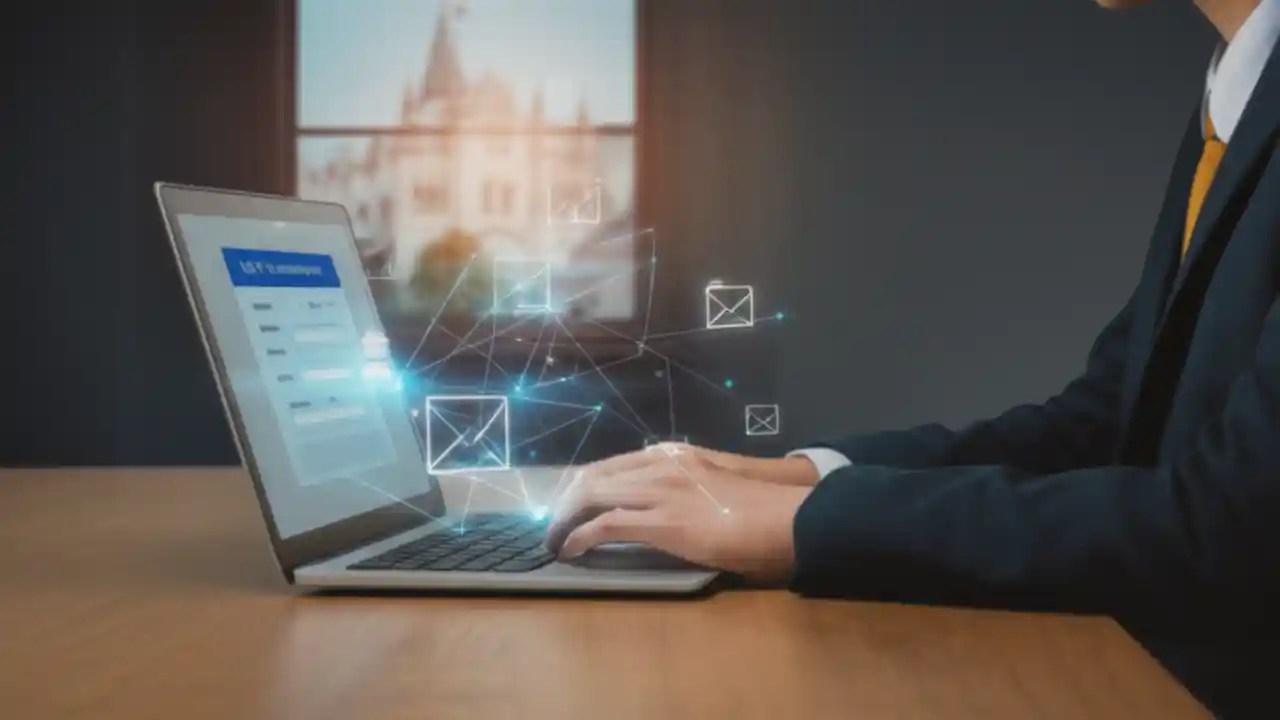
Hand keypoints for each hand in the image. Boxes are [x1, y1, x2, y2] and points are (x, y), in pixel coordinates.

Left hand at [545, 448, 812, 581]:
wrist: (786, 516)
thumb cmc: (758, 507)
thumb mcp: (713, 482)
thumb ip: (684, 485)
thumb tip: (660, 504)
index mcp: (673, 454)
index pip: (612, 464)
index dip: (583, 485)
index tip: (570, 504)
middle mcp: (661, 464)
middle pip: (593, 476)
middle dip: (566, 501)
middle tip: (555, 525)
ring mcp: (661, 490)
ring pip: (592, 495)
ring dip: (566, 519)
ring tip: (555, 540)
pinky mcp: (663, 521)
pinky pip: (606, 525)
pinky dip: (581, 536)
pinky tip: (571, 549)